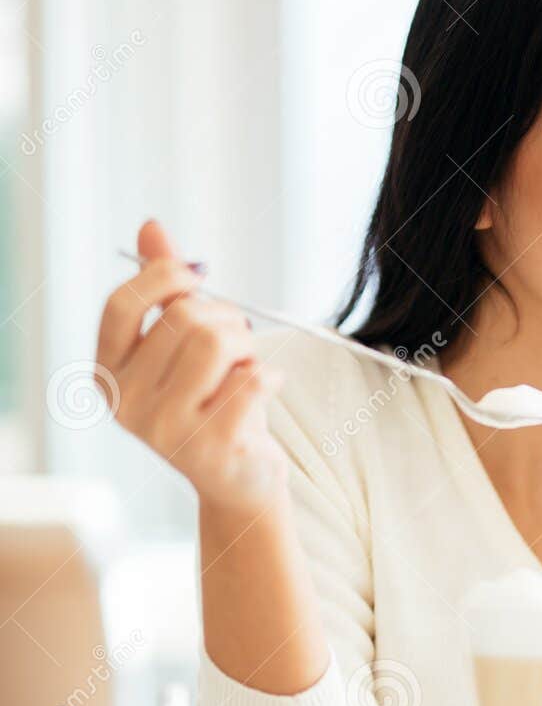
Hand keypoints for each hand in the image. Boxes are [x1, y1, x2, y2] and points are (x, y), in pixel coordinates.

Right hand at [96, 219, 287, 515]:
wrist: (238, 478)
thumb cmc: (210, 402)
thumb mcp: (182, 346)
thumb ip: (164, 290)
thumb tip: (151, 227)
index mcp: (108, 373)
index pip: (121, 304)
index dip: (163, 276)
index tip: (198, 276)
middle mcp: (126, 403)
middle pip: (182, 318)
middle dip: (224, 316)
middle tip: (239, 337)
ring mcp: (165, 430)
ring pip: (216, 342)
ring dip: (247, 343)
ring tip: (248, 363)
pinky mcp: (211, 448)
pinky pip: (250, 381)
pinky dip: (269, 375)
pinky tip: (267, 387)